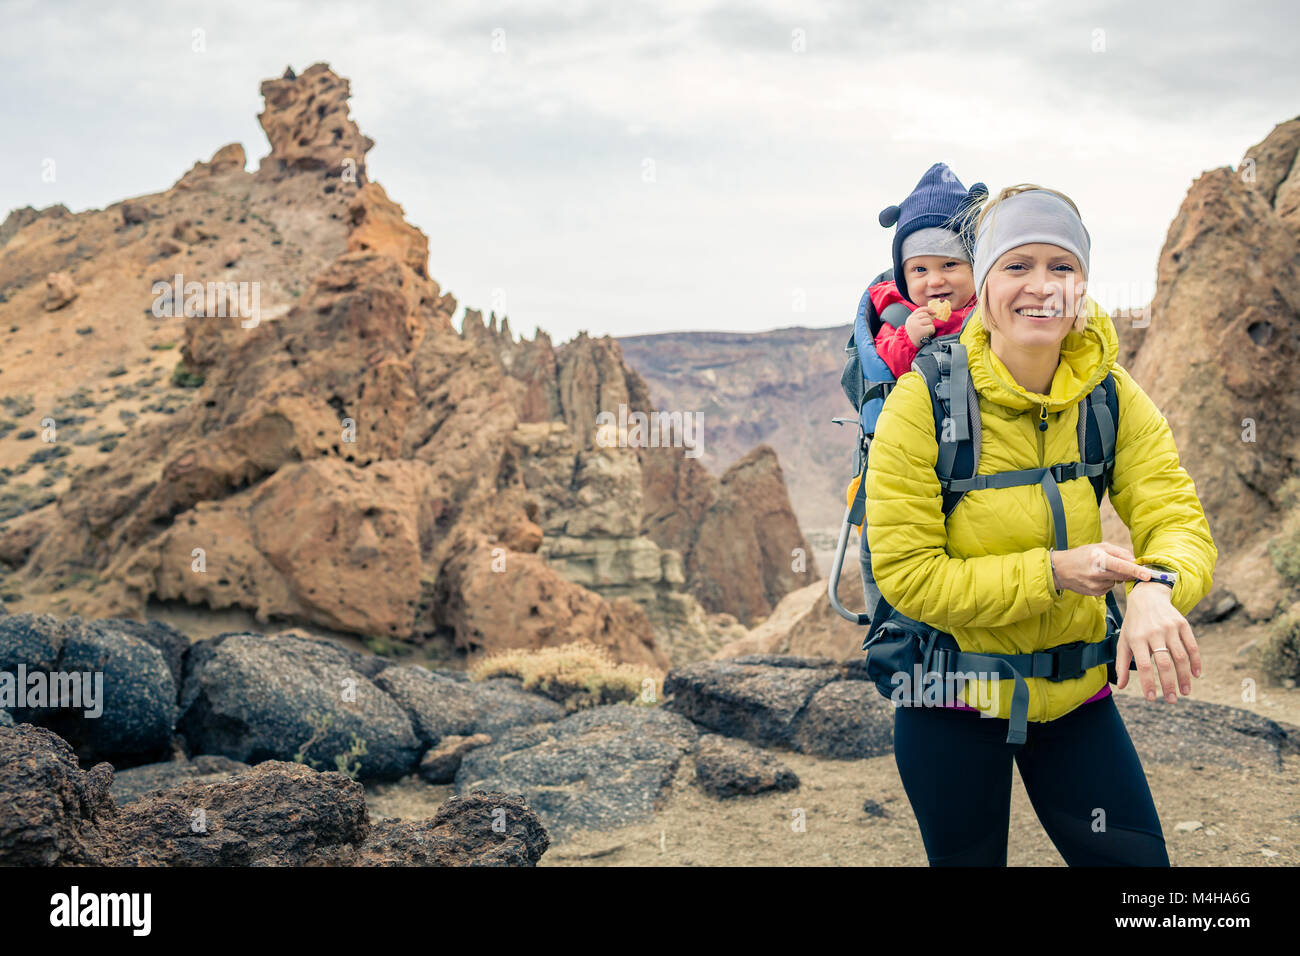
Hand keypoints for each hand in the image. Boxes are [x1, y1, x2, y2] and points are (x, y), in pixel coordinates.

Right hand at [906, 307, 935, 346]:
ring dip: (930, 326)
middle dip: (929, 320)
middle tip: (926, 327)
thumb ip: (919, 318)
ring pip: (929, 321)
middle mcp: (913, 320)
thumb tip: (932, 313)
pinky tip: (928, 334)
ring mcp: (917, 325)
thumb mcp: (913, 324)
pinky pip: (931, 327)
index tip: (934, 311)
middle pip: (926, 315)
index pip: (920, 309)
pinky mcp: (922, 330)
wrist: (908, 345)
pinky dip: (932, 331)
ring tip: (926, 332)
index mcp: (910, 318)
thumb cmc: (913, 335)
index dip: (928, 309)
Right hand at [1049, 542, 1150, 595]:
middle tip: (1121, 566)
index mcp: (1099, 559)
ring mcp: (1096, 585)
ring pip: (1117, 582)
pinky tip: (1096, 578)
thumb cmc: (1082, 555)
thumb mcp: (1099, 547)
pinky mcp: (1095, 593)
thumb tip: (1135, 560)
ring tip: (1100, 571)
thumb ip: (1119, 552)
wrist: (1060, 570)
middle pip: (1123, 575)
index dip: (1136, 570)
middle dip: (1129, 572)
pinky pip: (1110, 587)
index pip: (1121, 566)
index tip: (1148, 575)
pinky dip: (1107, 582)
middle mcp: (1097, 573)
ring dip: (1115, 576)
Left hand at [1116, 583, 1201, 702]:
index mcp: (1137, 638)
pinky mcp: (1183, 624)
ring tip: (1185, 692)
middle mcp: (1154, 633)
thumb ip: (1122, 664)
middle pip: (1164, 663)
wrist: (1147, 596)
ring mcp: (1170, 628)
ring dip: (1184, 677)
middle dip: (1169, 684)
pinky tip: (1196, 675)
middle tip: (1172, 700)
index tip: (1152, 699)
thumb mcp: (1124, 641)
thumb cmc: (1134, 624)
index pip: (1143, 665)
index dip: (1148, 683)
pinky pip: (1192, 646)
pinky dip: (1196, 662)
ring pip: (1180, 657)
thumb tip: (1121, 687)